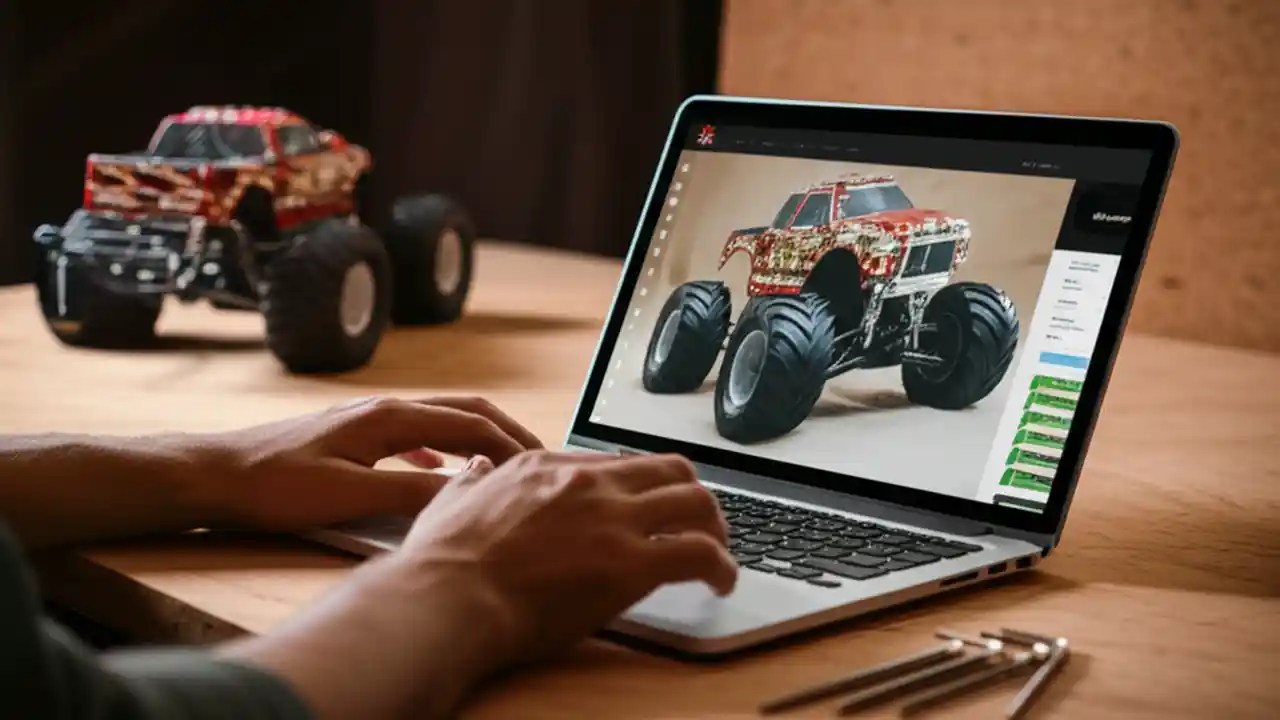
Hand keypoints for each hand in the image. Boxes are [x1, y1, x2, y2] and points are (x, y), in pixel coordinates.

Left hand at [205, 396, 542, 530]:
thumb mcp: (349, 498)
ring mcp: (368, 420)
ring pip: (441, 421)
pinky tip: (439, 472)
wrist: (215, 477)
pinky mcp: (352, 436)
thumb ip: (411, 495)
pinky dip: (443, 449)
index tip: (540, 470)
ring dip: (477, 440)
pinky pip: (415, 435)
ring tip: (502, 467)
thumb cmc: (274, 487)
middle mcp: (384, 410)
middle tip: (538, 462)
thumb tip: (468, 496)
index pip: (471, 425)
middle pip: (464, 412)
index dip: (511, 447)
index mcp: (390, 419)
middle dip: (506, 434)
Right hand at [225, 451, 735, 719]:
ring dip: (716, 527)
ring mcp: (613, 520)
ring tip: (718, 553)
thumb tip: (476, 469)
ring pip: (696, 503)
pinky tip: (722, 584)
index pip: (616, 464)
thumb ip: (473, 481)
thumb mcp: (452, 500)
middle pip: (670, 470)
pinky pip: (700, 555)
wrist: (448, 597)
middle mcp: (589, 483)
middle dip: (691, 496)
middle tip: (697, 523)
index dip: (640, 487)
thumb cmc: (443, 562)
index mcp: (548, 465)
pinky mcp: (631, 564)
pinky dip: (722, 567)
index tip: (646, 508)